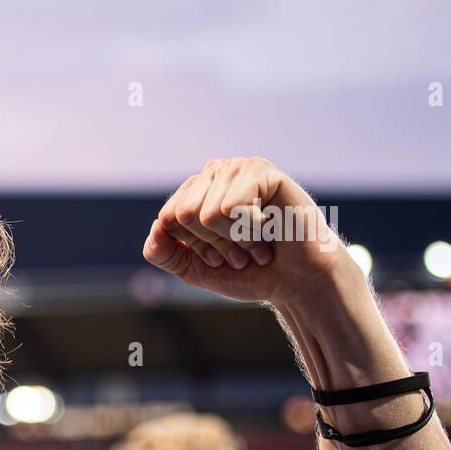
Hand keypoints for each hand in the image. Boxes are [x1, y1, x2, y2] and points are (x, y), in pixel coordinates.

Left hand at [143, 157, 360, 308]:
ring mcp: (237, 168)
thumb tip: (154, 227)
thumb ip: (164, 253)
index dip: (193, 246)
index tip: (220, 255)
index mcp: (194, 192)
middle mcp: (213, 173)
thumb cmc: (248, 272)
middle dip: (212, 244)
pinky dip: (250, 230)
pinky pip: (231, 207)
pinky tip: (270, 227)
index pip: (166, 219)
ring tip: (257, 241)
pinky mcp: (261, 171)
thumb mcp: (193, 269)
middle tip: (241, 249)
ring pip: (205, 214)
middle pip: (182, 214)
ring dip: (234, 240)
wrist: (296, 282)